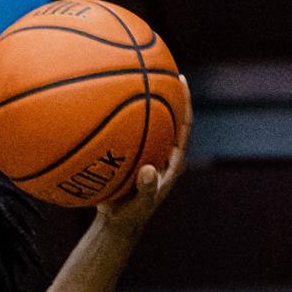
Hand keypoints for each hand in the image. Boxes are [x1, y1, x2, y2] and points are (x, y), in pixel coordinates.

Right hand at [95, 75, 191, 233]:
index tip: (181, 81)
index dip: (185, 103)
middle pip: (171, 116)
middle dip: (168, 93)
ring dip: (146, 101)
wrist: (118, 223)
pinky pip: (130, 131)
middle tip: (162, 68)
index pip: (185, 125)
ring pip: (151, 121)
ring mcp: (150, 153)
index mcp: (174, 160)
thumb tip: (148, 170)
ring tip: (136, 77)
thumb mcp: (139, 205)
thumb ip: (147, 189)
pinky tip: (106, 103)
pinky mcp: (135, 156)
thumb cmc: (131, 215)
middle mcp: (165, 152)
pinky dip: (122, 117)